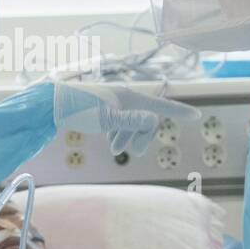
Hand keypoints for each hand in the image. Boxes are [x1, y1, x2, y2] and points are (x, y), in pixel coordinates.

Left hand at [53, 82, 200, 155]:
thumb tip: (153, 121)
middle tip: (130, 152)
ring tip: (114, 148)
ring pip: (132, 123)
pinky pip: (121, 123)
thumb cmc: (79, 110)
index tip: (196, 116)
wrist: (53, 105)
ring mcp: (114, 103)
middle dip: (141, 136)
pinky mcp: (103, 109)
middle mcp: (124, 97)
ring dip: (128, 137)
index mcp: (129, 96)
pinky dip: (120, 134)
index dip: (179, 112)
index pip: (160, 104)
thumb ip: (131, 122)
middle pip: (145, 119)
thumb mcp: (107, 119)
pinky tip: (110, 141)